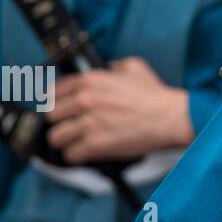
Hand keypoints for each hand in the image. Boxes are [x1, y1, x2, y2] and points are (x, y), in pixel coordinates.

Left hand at [46, 57, 193, 163]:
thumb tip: (110, 67)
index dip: (56, 101)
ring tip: (77, 142)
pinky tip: (88, 152)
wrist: (170, 117)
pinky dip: (78, 156)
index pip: (54, 91)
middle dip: (61, 122)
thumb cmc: (155, 95)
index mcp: (92, 80)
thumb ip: (117, 66)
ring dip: (66, 141)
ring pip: (56, 137)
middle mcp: (85, 100)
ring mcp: (88, 123)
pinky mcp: (94, 144)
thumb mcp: (136, 68)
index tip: (62, 109)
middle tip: (72, 127)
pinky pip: (71, 154)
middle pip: (50, 115)